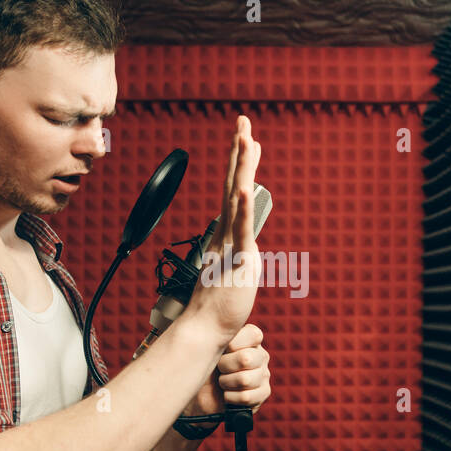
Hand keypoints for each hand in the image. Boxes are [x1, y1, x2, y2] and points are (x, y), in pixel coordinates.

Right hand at [183, 115, 261, 346]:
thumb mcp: (230, 276)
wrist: (203, 330)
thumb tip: (235, 255)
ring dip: (242, 166)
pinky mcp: (237, 259)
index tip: (247, 140)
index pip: (234, 193)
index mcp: (225, 236)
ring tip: (246, 137)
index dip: (240, 165)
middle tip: (244, 121)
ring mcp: (230, 244)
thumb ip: (232, 261)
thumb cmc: (216, 310)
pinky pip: (240, 229)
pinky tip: (243, 187)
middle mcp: (225, 234)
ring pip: (236, 197)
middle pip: (233, 184)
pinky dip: (242, 208)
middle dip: (240, 151)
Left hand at [185, 323, 270, 417]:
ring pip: (245, 379)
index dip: (231, 345)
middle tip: (218, 368)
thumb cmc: (199, 363)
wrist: (195, 393)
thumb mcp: (205, 342)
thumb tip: (215, 304)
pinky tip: (227, 395)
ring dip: (225, 383)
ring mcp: (264, 375)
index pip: (253, 335)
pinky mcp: (263, 394)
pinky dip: (230, 398)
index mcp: (251, 338)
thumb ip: (214, 326)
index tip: (220, 349)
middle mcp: (261, 354)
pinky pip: (246, 397)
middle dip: (224, 366)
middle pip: (246, 359)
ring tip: (221, 382)